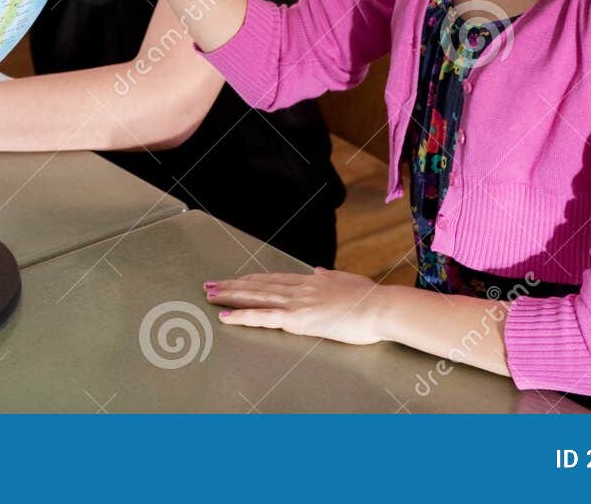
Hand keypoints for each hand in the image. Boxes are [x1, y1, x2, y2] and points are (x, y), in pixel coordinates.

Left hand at [205, 268, 386, 345]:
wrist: (380, 307)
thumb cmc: (370, 298)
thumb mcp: (346, 281)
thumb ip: (329, 277)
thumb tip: (319, 271)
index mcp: (311, 280)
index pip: (274, 279)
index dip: (253, 279)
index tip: (237, 278)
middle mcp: (299, 287)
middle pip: (258, 284)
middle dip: (232, 285)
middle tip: (211, 284)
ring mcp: (296, 302)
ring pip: (255, 296)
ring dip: (230, 295)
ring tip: (210, 294)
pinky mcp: (297, 319)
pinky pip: (262, 316)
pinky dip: (241, 315)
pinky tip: (225, 315)